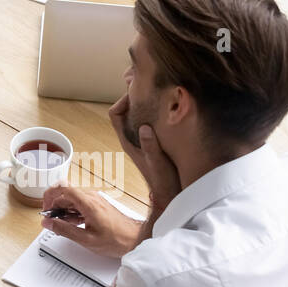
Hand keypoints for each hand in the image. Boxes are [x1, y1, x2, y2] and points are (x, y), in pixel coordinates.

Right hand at [40, 184, 143, 257]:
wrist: (136, 239)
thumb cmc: (116, 239)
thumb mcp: (86, 239)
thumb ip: (64, 230)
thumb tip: (48, 223)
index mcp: (88, 203)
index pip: (62, 188)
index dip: (49, 197)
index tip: (45, 209)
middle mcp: (91, 197)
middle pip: (65, 194)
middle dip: (54, 206)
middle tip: (51, 221)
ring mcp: (95, 200)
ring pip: (71, 199)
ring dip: (63, 210)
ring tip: (62, 225)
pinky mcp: (97, 205)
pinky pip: (79, 204)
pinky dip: (72, 212)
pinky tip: (72, 224)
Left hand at [108, 93, 182, 218]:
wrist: (172, 197)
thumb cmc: (165, 182)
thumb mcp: (159, 164)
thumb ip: (151, 146)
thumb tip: (144, 127)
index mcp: (128, 141)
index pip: (115, 114)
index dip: (122, 101)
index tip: (138, 93)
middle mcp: (132, 138)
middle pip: (125, 111)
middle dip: (134, 98)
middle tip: (149, 90)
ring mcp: (142, 139)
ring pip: (137, 115)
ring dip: (145, 105)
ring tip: (160, 97)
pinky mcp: (154, 141)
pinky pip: (149, 121)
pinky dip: (154, 113)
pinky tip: (168, 111)